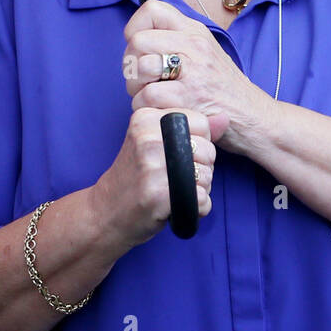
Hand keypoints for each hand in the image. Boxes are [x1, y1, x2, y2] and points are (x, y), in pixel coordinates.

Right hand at [93, 106, 216, 252]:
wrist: (105, 212)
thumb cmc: (135, 176)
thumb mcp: (155, 142)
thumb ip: (190, 129)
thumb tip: (225, 118)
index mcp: (146, 118)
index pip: (202, 123)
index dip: (199, 142)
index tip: (178, 155)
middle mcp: (148, 138)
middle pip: (207, 149)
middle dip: (202, 168)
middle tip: (177, 178)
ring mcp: (153, 166)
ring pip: (207, 175)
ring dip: (201, 189)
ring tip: (176, 191)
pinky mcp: (160, 194)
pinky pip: (202, 199)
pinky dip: (198, 207)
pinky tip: (179, 206)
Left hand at [121, 0, 274, 155]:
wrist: (255, 117)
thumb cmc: (225, 90)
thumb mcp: (205, 54)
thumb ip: (176, 43)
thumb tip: (137, 41)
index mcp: (195, 32)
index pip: (152, 9)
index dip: (135, 29)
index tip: (140, 51)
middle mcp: (195, 45)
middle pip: (138, 41)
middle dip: (130, 66)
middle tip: (142, 82)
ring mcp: (195, 70)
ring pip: (141, 67)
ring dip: (136, 89)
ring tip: (149, 97)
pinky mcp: (192, 96)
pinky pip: (149, 96)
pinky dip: (145, 108)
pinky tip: (159, 111)